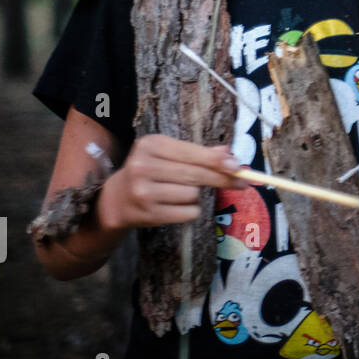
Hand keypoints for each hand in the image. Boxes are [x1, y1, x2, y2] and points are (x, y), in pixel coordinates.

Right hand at [97, 135, 246, 231]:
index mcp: (151, 144)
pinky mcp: (148, 213)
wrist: (116, 200)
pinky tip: (176, 206)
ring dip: (195, 196)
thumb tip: (228, 155)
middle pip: (196, 174)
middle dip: (222, 179)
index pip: (192, 153)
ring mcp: (143, 191)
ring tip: (180, 193)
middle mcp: (143, 165)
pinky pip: (187, 213)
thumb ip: (198, 153)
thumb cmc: (149, 172)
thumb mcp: (168, 155)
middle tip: (242, 183)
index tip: (237, 167)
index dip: (217, 161)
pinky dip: (190, 211)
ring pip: (193, 194)